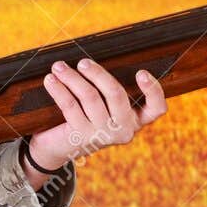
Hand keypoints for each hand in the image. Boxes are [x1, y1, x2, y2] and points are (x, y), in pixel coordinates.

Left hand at [26, 59, 167, 182]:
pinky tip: (51, 80)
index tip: (141, 72)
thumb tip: (95, 60)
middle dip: (98, 74)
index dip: (153, 91)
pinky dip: (59, 89)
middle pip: (116, 94)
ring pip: (90, 97)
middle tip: (82, 62)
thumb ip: (108, 88)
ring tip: (58, 67)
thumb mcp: (103, 106)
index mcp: (136, 120)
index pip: (156, 109)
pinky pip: (70, 105)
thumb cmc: (85, 117)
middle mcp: (123, 130)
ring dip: (72, 78)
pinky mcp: (80, 136)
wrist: (58, 146)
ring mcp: (102, 135)